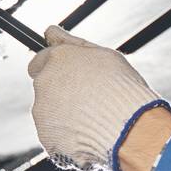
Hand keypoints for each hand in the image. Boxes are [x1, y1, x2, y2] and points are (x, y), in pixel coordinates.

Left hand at [27, 25, 169, 170]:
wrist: (130, 130)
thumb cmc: (123, 90)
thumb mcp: (105, 56)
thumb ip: (73, 43)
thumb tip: (51, 32)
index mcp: (56, 59)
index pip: (40, 60)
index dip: (56, 70)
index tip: (71, 79)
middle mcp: (43, 83)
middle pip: (44, 88)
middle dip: (61, 93)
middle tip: (90, 101)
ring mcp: (43, 113)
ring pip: (50, 113)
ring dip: (65, 116)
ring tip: (95, 120)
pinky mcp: (47, 138)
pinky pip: (55, 137)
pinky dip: (68, 137)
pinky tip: (91, 135)